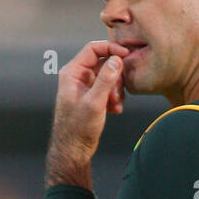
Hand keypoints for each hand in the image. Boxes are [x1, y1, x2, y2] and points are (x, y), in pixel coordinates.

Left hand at [48, 40, 129, 181]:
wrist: (73, 150)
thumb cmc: (77, 128)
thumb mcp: (94, 103)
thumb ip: (106, 80)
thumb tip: (117, 60)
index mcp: (72, 73)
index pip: (93, 49)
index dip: (111, 49)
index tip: (126, 55)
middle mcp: (77, 77)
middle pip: (103, 63)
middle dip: (115, 77)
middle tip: (119, 92)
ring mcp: (85, 87)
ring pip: (107, 78)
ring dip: (116, 90)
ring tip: (115, 104)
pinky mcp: (91, 98)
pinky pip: (107, 90)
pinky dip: (114, 98)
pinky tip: (114, 110)